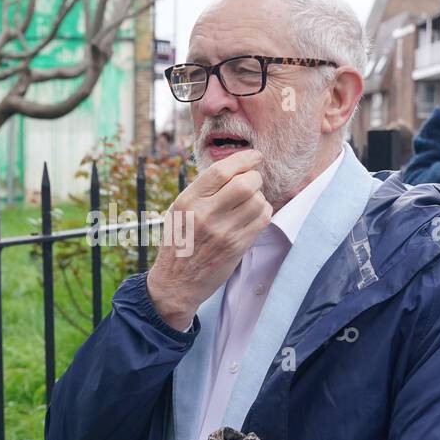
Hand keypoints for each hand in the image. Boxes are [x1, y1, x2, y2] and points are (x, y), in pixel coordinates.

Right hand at [145, 149, 270, 330]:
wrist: (176, 282)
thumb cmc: (178, 242)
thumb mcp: (179, 210)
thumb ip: (202, 190)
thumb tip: (234, 168)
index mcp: (188, 200)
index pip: (221, 171)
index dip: (243, 159)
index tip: (254, 157)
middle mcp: (205, 214)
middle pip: (245, 183)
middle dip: (255, 178)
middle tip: (253, 182)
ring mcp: (222, 232)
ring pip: (258, 201)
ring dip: (260, 197)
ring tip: (251, 202)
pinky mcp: (236, 246)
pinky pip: (262, 220)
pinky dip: (264, 213)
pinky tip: (254, 215)